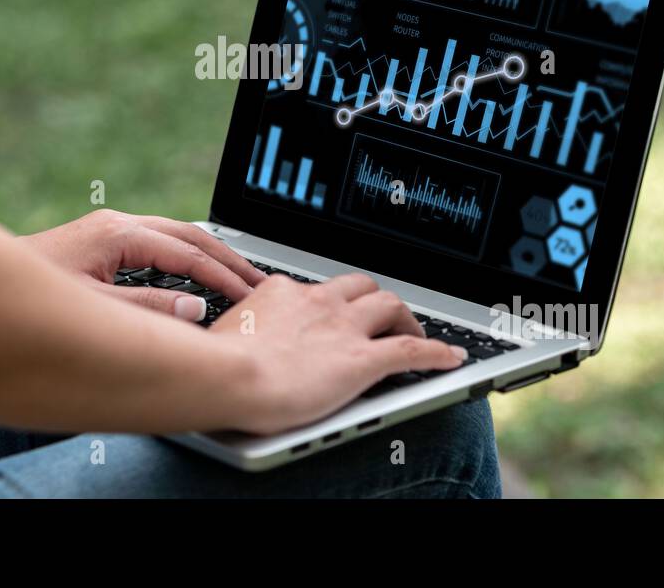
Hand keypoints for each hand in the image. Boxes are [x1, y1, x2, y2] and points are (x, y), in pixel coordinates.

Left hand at [19, 209, 266, 321]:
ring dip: (207, 257)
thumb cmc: (22, 301)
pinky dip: (183, 259)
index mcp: (117, 234)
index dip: (223, 278)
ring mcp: (106, 231)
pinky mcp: (97, 243)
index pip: (187, 254)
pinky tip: (192, 278)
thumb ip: (145, 312)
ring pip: (173, 237)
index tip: (252, 298)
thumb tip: (196, 309)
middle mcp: (114, 225)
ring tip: (237, 280)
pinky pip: (155, 246)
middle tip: (260, 283)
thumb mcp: (89, 310)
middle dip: (226, 258)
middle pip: (188, 235)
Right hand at [210, 273, 465, 433]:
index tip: (330, 313)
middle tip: (380, 318)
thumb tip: (226, 344)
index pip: (314, 289)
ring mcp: (343, 327)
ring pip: (389, 306)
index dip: (329, 302)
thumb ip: (237, 333)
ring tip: (415, 333)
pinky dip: (437, 352)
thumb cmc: (213, 364)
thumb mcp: (223, 335)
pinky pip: (412, 350)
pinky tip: (450, 359)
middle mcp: (316, 301)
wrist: (227, 377)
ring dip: (406, 318)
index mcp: (281, 293)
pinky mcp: (363, 359)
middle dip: (374, 299)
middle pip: (359, 285)